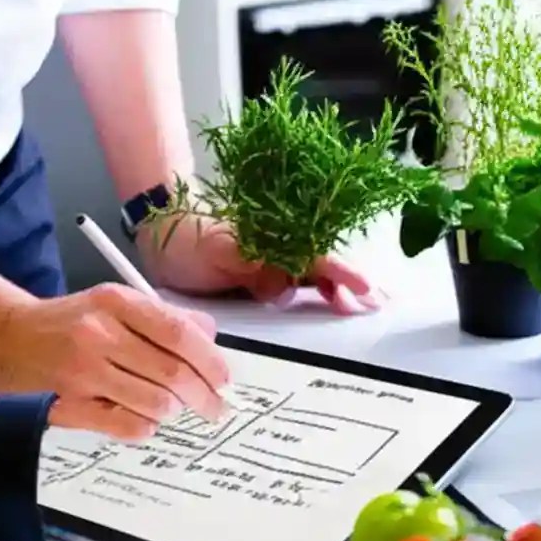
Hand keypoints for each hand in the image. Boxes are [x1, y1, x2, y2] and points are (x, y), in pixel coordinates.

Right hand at [0, 284, 229, 438]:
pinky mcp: (70, 403)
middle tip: (215, 407)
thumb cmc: (71, 322)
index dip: (211, 361)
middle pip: (172, 373)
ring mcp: (83, 370)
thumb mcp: (115, 303)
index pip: (178, 333)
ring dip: (172, 411)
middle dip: (204, 396)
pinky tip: (142, 417)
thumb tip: (210, 336)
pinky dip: (145, 427)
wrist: (10, 338)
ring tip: (171, 407)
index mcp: (117, 302)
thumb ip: (163, 317)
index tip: (225, 380)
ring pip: (155, 403)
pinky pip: (127, 426)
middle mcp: (100, 333)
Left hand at [137, 215, 379, 314]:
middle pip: (324, 270)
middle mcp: (279, 254)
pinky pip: (298, 288)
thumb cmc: (188, 239)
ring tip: (366, 306)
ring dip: (341, 292)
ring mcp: (272, 268)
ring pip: (315, 279)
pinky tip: (335, 304)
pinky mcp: (261, 281)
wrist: (160, 234)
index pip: (316, 260)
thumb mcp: (216, 252)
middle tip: (380, 304)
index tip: (364, 290)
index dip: (341, 275)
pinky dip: (321, 294)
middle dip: (353, 285)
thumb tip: (284, 288)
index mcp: (273, 243)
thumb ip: (251, 267)